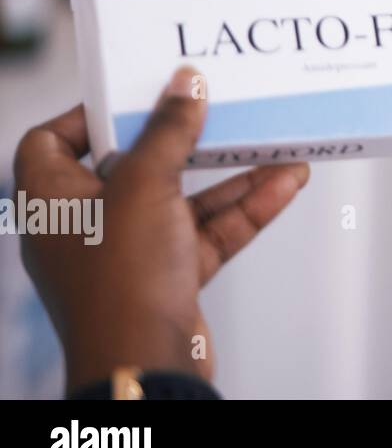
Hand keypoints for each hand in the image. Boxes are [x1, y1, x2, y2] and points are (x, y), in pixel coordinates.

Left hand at [15, 67, 308, 391]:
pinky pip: (210, 231)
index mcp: (53, 201)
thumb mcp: (144, 186)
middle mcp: (87, 225)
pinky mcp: (170, 275)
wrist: (147, 364)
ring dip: (232, 173)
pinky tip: (285, 183)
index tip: (138, 94)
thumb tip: (184, 83)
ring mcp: (131, 252)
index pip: (51, 141)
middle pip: (135, 165)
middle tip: (215, 106)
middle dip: (185, 138)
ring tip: (273, 143)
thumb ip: (168, 131)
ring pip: (184, 199)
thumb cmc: (120, 283)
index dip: (89, 114)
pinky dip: (246, 208)